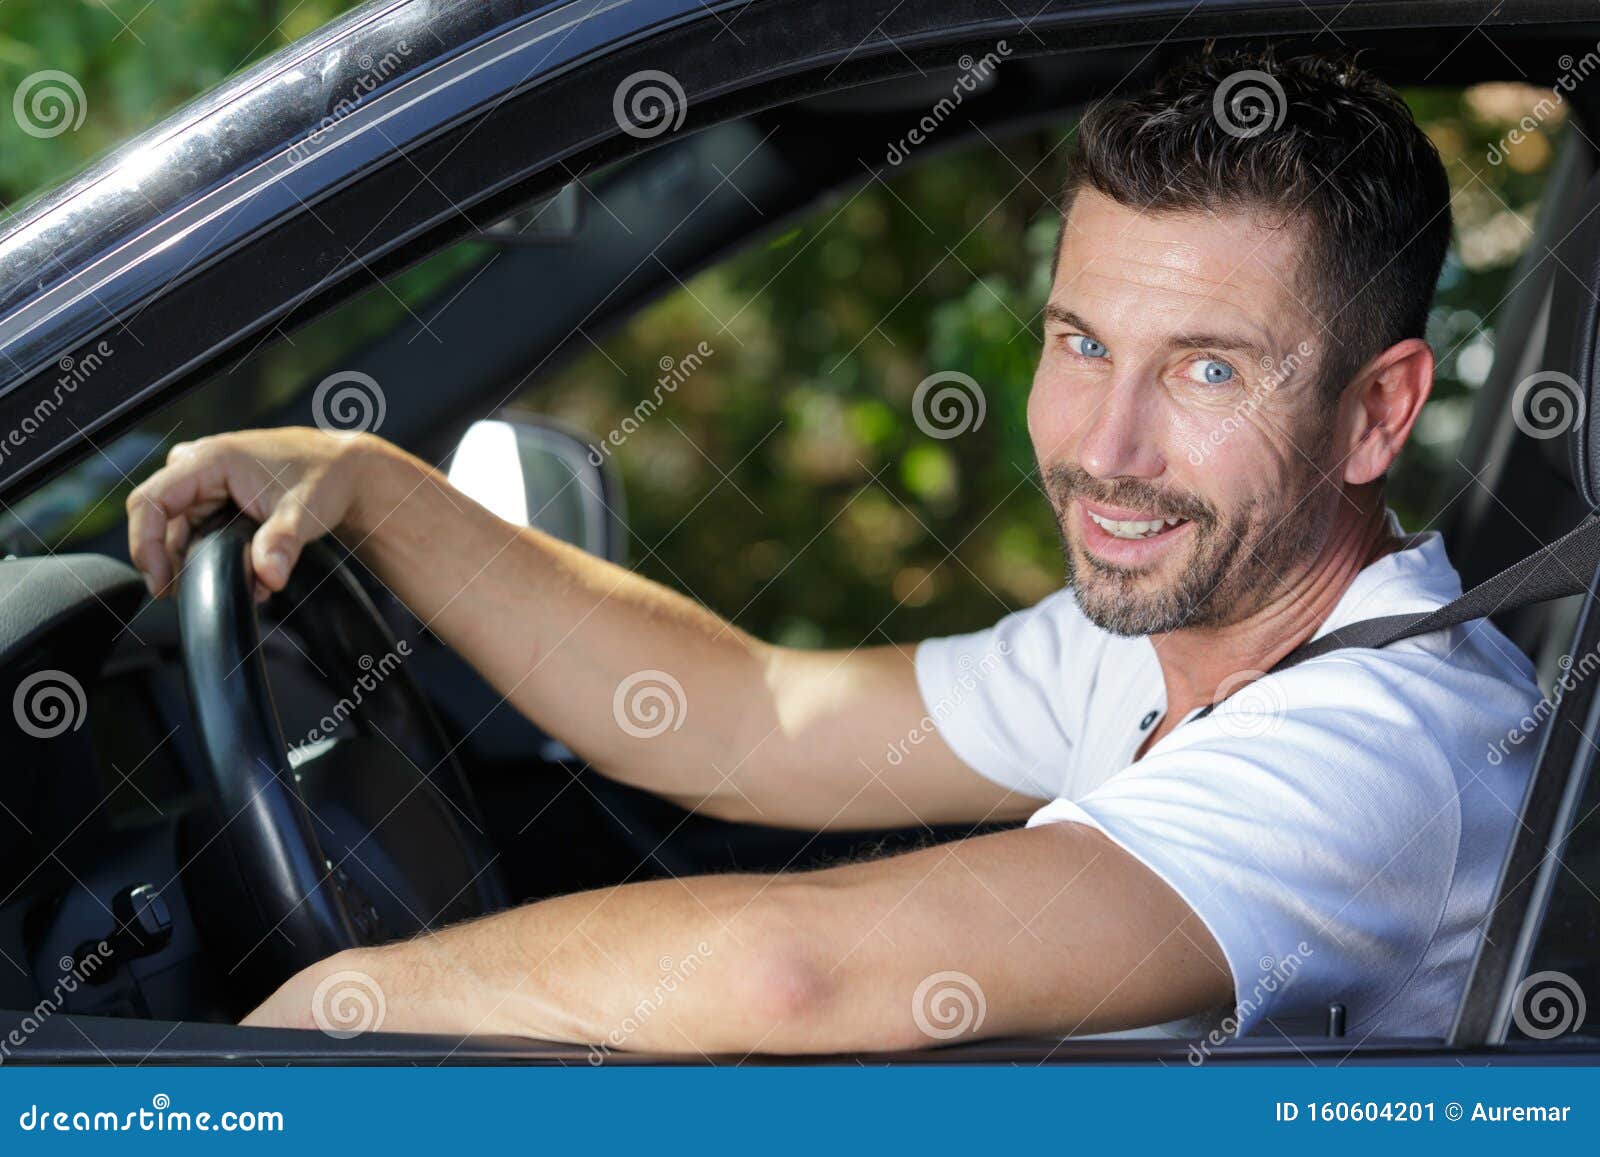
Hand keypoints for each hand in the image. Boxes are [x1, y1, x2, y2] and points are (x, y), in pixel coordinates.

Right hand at [126, 427, 377, 600]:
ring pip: (176, 527)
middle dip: (170, 561)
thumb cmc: (324, 478)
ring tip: (233, 583)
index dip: (144, 545)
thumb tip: (267, 577)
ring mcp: (204, 479)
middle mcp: (199, 464)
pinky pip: (195, 527)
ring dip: (194, 560)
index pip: (151, 501)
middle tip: (187, 595)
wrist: (344, 469)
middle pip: (158, 519)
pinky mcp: (213, 494)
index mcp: (210, 459)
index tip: (161, 583)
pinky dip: (208, 553)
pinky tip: (237, 573)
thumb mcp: (304, 512)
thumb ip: (282, 544)